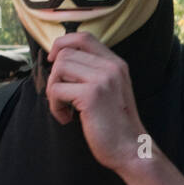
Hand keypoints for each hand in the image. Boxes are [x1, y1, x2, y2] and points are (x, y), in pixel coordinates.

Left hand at [45, 31, 147, 172]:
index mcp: (117, 64)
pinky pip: (56, 90)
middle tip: (63, 98)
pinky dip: (55, 107)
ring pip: (58, 69)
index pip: (83, 37)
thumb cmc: (115, 123)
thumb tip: (59, 58)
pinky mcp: (92, 94)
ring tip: (65, 108)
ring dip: (54, 91)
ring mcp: (103, 79)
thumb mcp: (110, 90)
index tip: (53, 60)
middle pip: (65, 54)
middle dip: (55, 77)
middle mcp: (112, 67)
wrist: (130, 148)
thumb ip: (94, 72)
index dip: (62, 43)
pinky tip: (67, 118)